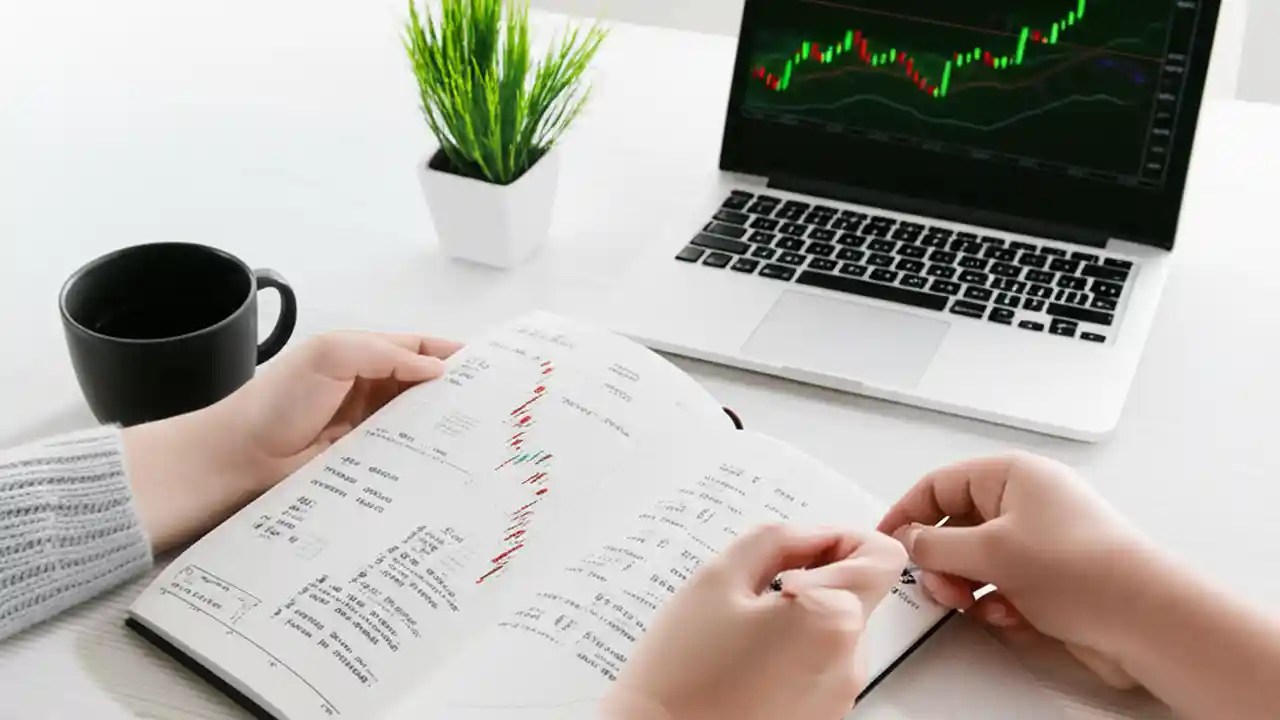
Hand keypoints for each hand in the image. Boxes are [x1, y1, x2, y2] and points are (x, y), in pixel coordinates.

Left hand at [123, 331, 460, 551]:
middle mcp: (374, 391)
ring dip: (447, 430)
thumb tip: (437, 370)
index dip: (455, 355)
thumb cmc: (278, 400)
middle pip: (428, 389)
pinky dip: (428, 460)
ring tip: (487, 439)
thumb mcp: (330, 354)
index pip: (421, 349)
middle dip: (460, 394)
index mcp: (366, 356)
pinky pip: (407, 458)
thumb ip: (385, 353)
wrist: (240, 459)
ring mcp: (373, 430)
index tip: (493, 367)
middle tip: (500, 407)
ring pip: (422, 425)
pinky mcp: (370, 464)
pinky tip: (453, 467)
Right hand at [601, 524, 906, 719]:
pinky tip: (745, 665)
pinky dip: (791, 656)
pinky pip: (820, 668)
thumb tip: (814, 534)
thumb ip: (777, 539)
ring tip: (740, 637)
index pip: (882, 556)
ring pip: (835, 633)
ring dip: (798, 621)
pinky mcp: (823, 719)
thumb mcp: (717, 579)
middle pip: (855, 596)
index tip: (803, 550)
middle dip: (812, 583)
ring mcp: (839, 698)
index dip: (844, 540)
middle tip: (751, 593)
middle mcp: (849, 663)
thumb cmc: (680, 674)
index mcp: (833, 620)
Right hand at [876, 452, 1149, 687]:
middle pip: (955, 525)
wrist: (1146, 621)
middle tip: (941, 584)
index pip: (941, 484)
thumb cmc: (1086, 571)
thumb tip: (909, 541)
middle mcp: (1027, 501)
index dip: (908, 512)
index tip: (888, 540)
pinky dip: (996, 602)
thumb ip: (936, 546)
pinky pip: (1001, 584)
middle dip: (942, 560)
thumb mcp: (991, 552)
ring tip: (977, 602)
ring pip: (975, 560)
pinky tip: (1010, 614)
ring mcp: (1039, 540)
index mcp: (1013, 475)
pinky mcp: (1050, 576)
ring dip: (968, 585)